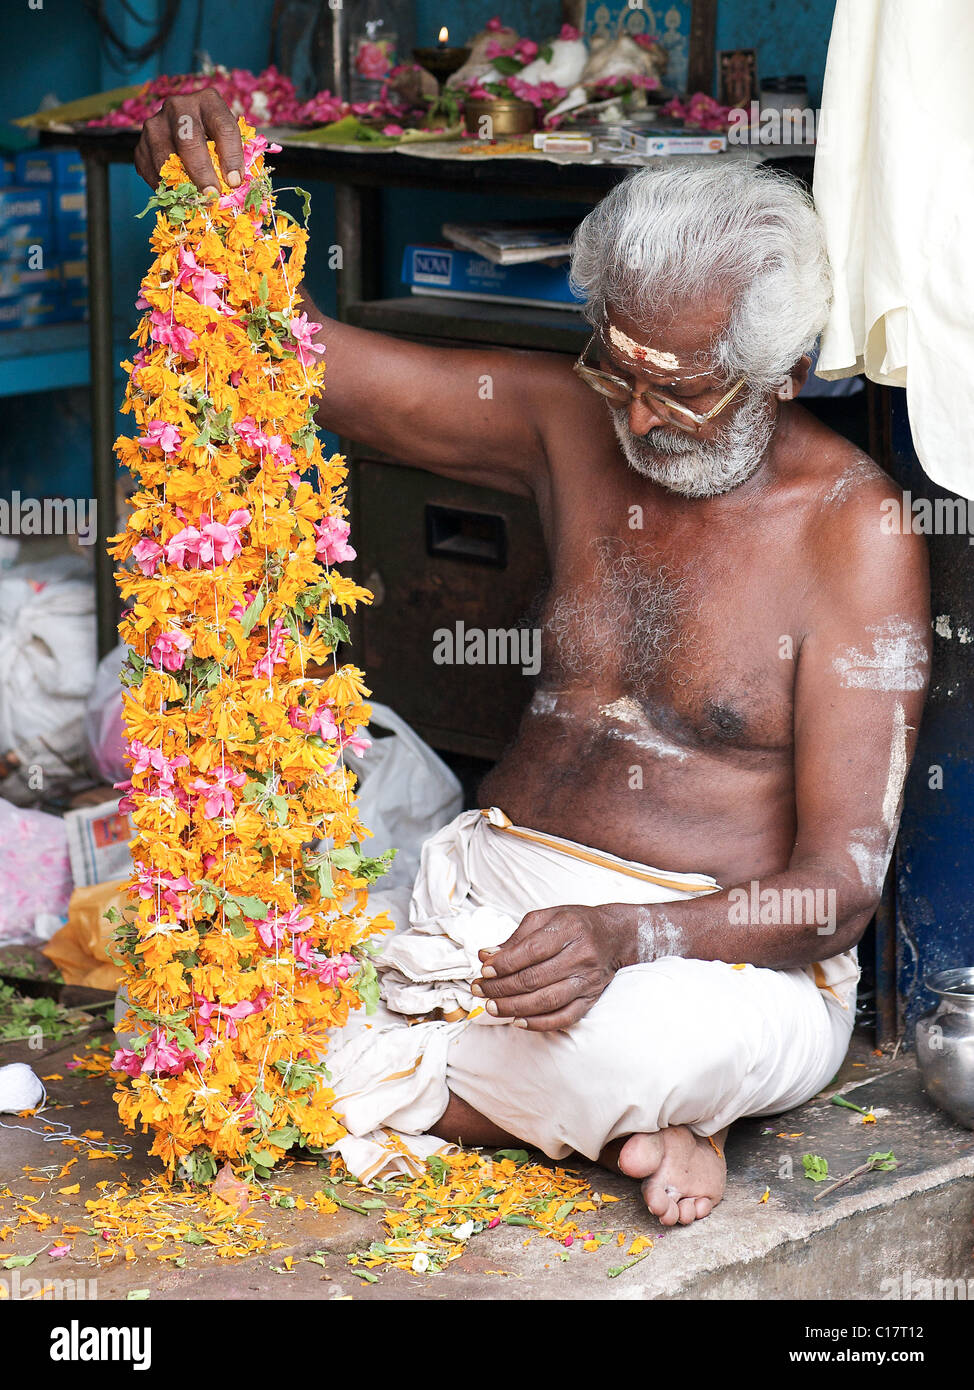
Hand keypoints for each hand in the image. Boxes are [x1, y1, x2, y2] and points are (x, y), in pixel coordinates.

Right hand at [134, 88, 243, 193]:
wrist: (183, 132)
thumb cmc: (215, 142)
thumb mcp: (229, 143)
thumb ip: (234, 160)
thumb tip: (235, 188)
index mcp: (208, 102)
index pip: (223, 127)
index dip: (230, 156)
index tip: (235, 182)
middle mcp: (179, 106)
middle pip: (188, 139)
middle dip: (201, 171)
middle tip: (211, 195)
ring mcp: (156, 123)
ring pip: (164, 156)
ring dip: (180, 183)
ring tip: (194, 201)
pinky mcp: (141, 143)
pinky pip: (149, 169)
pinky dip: (163, 186)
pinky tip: (176, 195)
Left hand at [472, 904, 626, 1031]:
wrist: (614, 936)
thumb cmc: (575, 924)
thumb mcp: (546, 918)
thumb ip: (516, 937)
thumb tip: (486, 956)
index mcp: (568, 929)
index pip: (531, 950)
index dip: (504, 963)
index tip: (484, 970)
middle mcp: (581, 955)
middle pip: (535, 978)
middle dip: (501, 987)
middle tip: (479, 991)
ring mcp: (587, 980)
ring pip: (547, 1000)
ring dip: (514, 1007)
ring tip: (492, 1007)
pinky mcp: (591, 998)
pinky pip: (564, 1017)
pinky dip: (539, 1023)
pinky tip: (518, 1021)